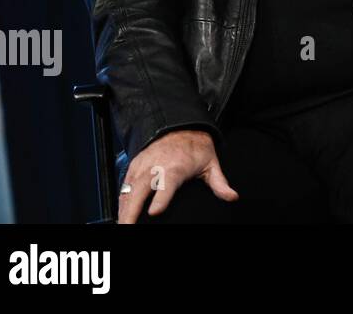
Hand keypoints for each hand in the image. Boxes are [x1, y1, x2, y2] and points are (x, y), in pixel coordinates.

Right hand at [118, 129, 237, 222]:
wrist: (180, 125)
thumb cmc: (195, 146)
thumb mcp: (210, 163)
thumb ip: (219, 183)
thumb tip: (231, 196)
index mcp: (175, 167)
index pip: (166, 185)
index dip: (160, 199)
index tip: (154, 212)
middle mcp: (156, 167)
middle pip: (140, 191)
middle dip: (132, 211)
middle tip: (128, 227)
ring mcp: (143, 166)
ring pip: (128, 190)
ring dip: (123, 209)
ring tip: (122, 224)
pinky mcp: (135, 165)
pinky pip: (124, 185)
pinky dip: (121, 200)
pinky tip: (121, 212)